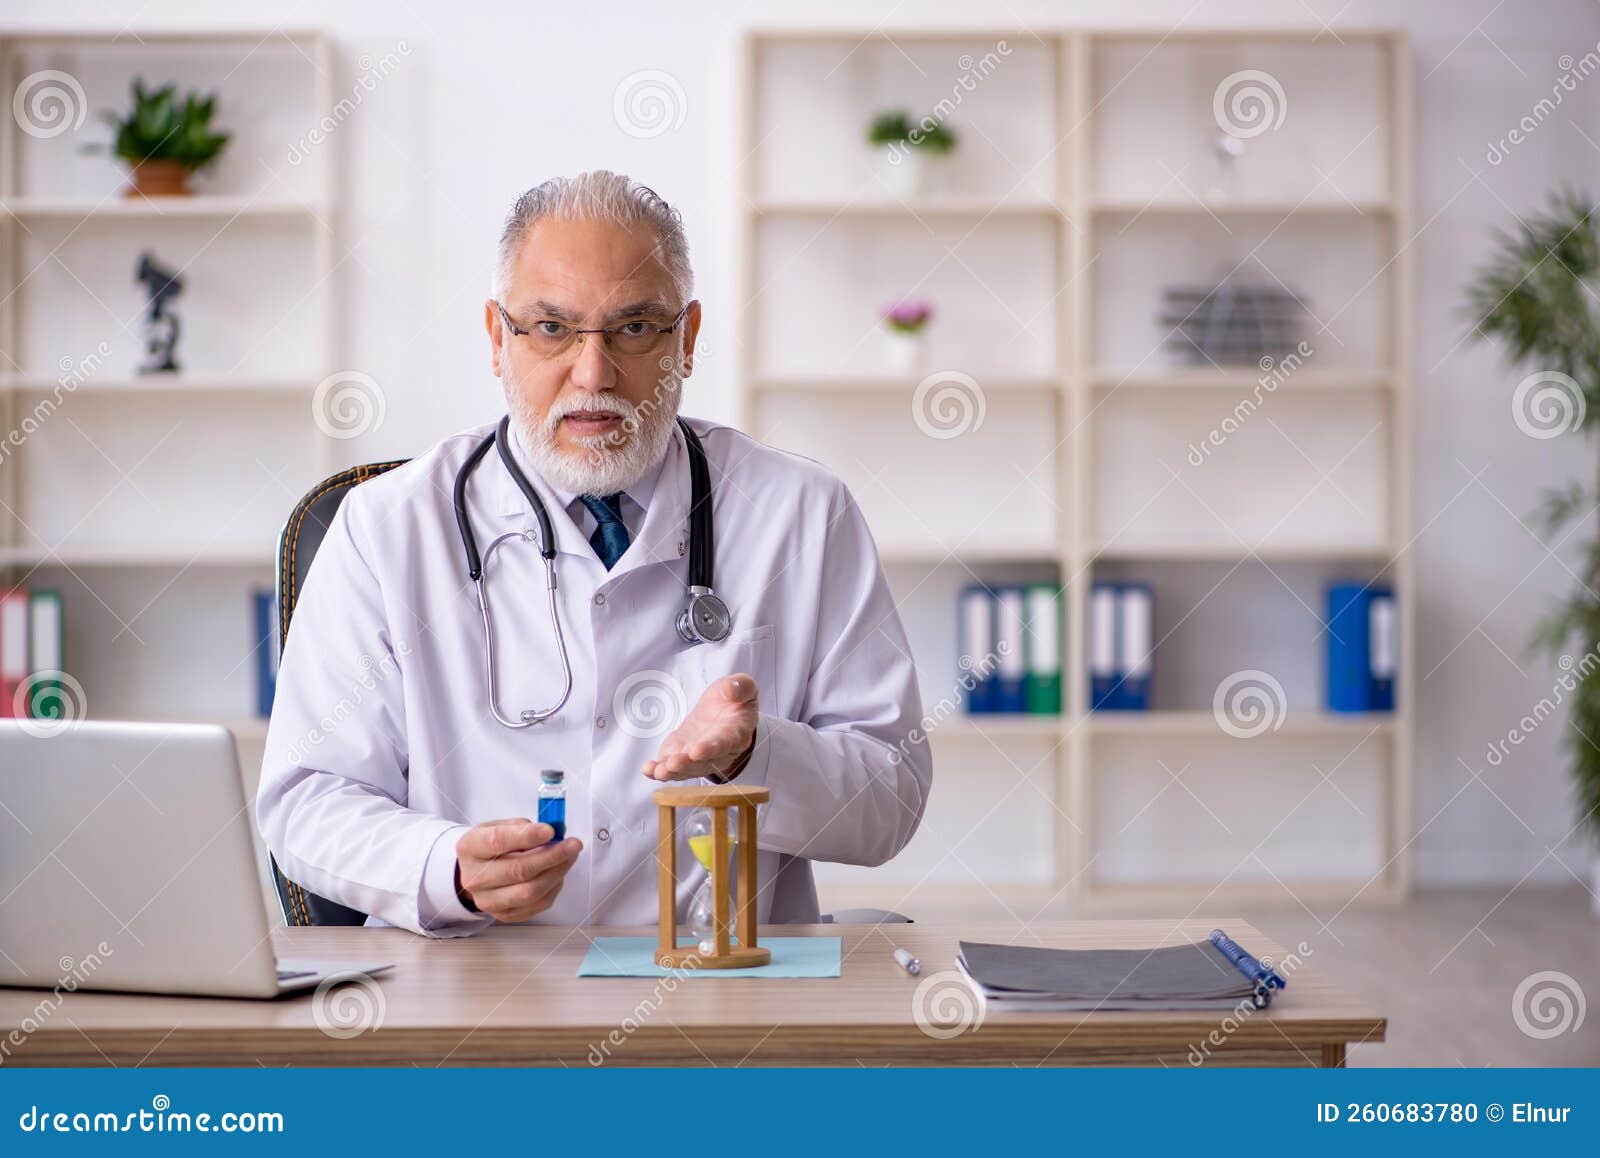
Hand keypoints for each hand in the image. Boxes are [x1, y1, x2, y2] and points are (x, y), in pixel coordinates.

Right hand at [454, 818, 582, 922]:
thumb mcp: (500, 826)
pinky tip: (558, 873)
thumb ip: (525, 826)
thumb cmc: (492, 846)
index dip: (527, 836)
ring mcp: (488, 900)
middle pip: (518, 870)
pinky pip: (537, 904)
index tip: (550, 830)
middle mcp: (475, 877)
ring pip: (530, 891)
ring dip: (557, 873)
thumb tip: (555, 830)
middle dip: (552, 856)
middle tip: (572, 845)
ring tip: (569, 857)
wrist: (478, 872)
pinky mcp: (504, 915)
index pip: (498, 841)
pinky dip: (554, 887)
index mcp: (470, 848)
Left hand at [641, 673, 757, 781]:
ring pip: (687, 769)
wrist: (721, 710)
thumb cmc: (733, 699)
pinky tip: (648, 770)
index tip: (697, 750)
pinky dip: (658, 771)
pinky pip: (671, 768)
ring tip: (659, 771)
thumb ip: (741, 687)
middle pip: (704, 762)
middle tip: (673, 763)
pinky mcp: (682, 756)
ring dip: (672, 771)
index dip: (712, 748)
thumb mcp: (742, 686)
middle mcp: (720, 752)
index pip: (726, 743)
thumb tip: (734, 689)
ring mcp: (699, 757)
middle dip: (688, 764)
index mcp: (737, 733)